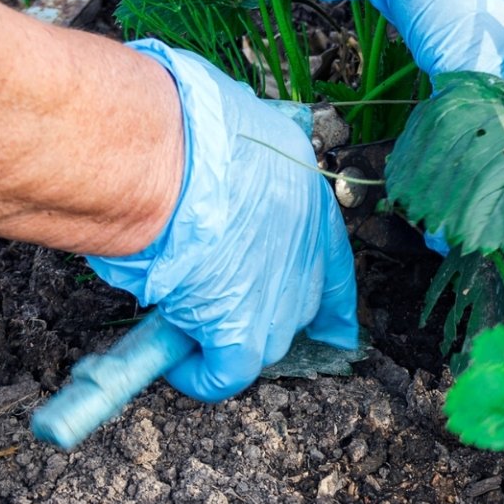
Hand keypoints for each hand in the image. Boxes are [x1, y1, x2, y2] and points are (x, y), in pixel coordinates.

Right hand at [84, 40, 357, 401]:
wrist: (166, 157)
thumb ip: (243, 163)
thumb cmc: (186, 128)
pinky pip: (225, 374)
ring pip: (264, 339)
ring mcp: (280, 297)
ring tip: (181, 319)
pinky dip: (200, 376)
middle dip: (262, 310)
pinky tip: (176, 362)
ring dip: (226, 337)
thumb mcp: (238, 130)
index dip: (330, 298)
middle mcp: (307, 253)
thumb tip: (217, 171)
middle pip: (298, 303)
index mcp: (310, 200)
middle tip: (213, 303)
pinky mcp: (241, 332)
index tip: (337, 326)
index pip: (332, 263)